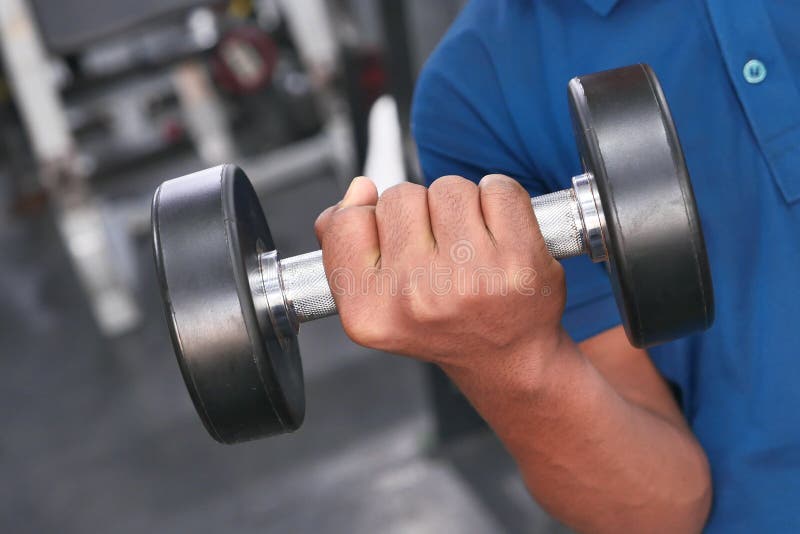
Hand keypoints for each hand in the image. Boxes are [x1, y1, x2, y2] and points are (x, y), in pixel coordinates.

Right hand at [315, 174, 565, 376]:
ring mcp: (470, 278)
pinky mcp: (518, 260)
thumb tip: (361, 189)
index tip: (393, 240)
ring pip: (448, 188)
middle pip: (399, 197)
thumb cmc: (441, 322)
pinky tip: (499, 233)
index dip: (370, 219)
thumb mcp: (373, 298)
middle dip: (419, 211)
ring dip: (460, 204)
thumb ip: (345, 243)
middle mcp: (417, 296)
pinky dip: (501, 200)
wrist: (507, 358)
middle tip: (437, 250)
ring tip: (468, 244)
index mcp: (370, 310)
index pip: (347, 222)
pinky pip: (499, 188)